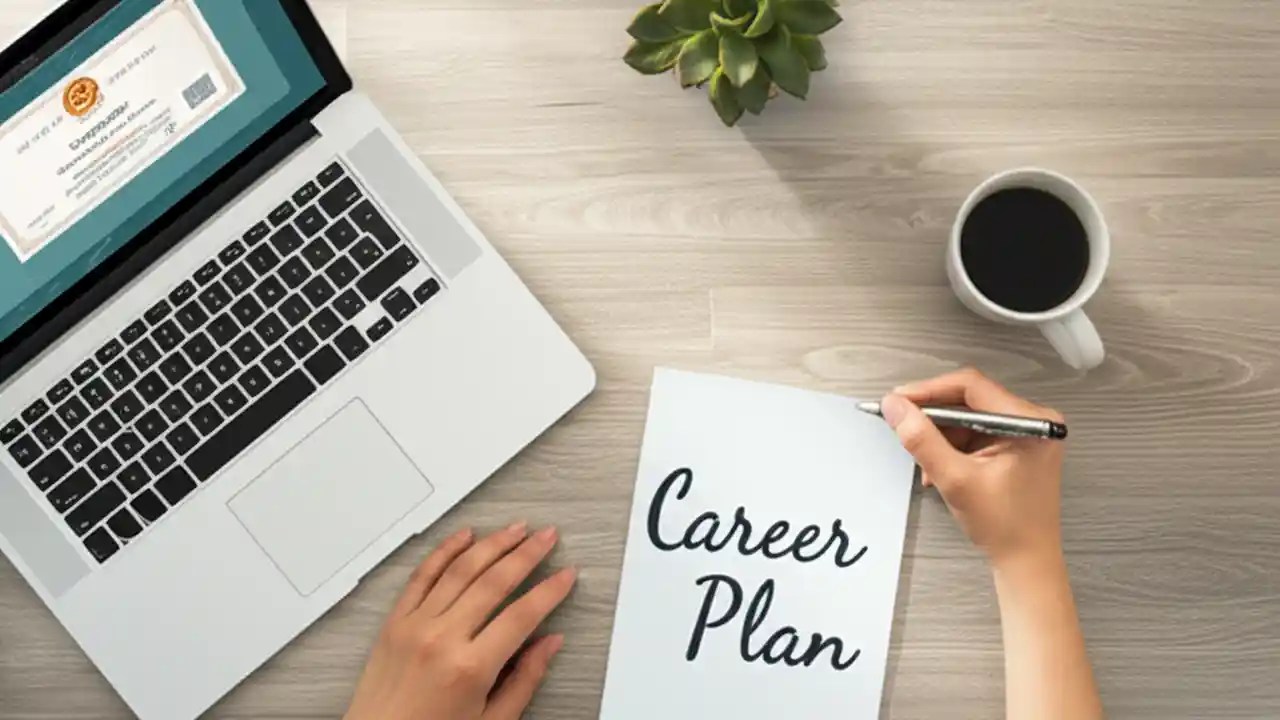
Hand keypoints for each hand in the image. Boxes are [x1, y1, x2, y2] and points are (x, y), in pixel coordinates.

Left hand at [345, 523, 576, 719]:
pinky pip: (422, 575)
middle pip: (494, 582)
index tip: (567, 575)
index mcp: (471, 668)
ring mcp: (415, 626)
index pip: (522, 615)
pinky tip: (464, 536)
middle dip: (527, 554)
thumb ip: (525, 679)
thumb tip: (550, 643)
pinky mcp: (394, 621)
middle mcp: (442, 639)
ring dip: (492, 544)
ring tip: (516, 529)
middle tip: (547, 536)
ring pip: (460, 570)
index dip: (550, 591)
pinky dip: (445, 551)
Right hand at [880, 368, 1066, 565]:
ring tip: (924, 462)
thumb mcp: (956, 479)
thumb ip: (922, 440)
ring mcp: (1026, 433)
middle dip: (933, 417)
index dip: (929, 391)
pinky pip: (975, 433)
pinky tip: (939, 468)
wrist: (1027, 560)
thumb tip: (895, 407)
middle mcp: (1033, 419)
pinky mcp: (1016, 446)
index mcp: (1030, 421)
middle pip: (969, 399)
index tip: (898, 401)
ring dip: (941, 435)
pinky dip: (953, 446)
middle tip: (901, 426)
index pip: (971, 386)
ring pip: (968, 417)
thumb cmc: (1004, 526)